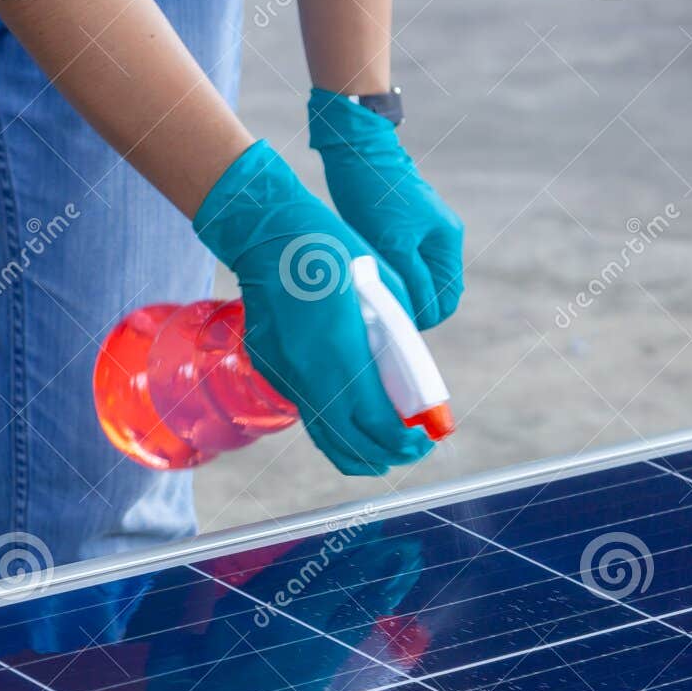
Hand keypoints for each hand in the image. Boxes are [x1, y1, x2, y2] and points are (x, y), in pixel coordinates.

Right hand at [193, 142, 431, 476]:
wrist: (267, 234)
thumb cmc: (330, 251)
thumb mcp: (381, 290)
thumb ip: (397, 338)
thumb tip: (410, 378)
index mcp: (340, 351)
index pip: (377, 421)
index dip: (404, 442)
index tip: (424, 441)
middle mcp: (308, 374)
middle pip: (348, 443)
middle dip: (384, 457)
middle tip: (408, 453)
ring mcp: (285, 375)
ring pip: (323, 435)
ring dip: (355, 450)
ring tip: (381, 453)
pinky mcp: (271, 370)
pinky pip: (306, 409)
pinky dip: (333, 422)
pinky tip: (351, 414)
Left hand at [309, 88, 463, 329]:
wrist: (357, 153)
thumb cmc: (375, 197)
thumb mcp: (394, 245)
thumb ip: (413, 281)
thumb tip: (422, 314)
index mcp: (446, 243)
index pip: (447, 298)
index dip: (424, 316)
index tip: (395, 319)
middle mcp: (441, 239)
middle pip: (435, 291)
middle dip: (413, 304)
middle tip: (381, 307)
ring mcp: (424, 233)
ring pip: (418, 279)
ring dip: (401, 290)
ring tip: (374, 290)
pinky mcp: (404, 228)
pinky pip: (405, 264)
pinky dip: (392, 274)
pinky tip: (370, 273)